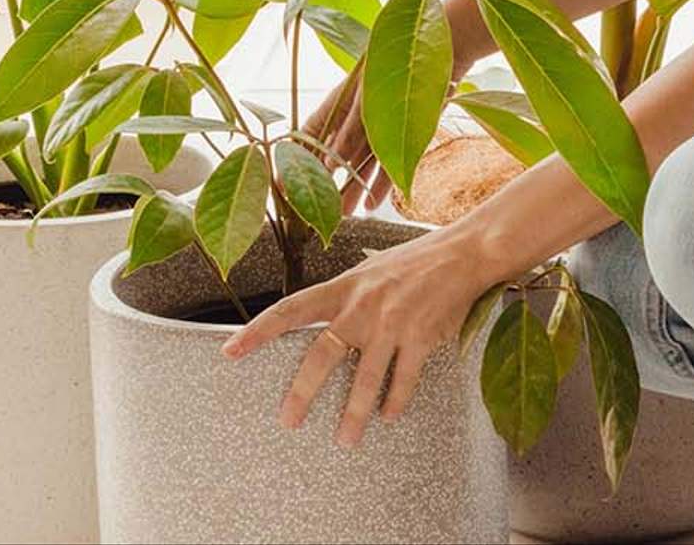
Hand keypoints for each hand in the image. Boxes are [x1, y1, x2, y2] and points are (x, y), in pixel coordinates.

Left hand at [220, 224, 497, 447]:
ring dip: (356, 414)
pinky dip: (396, 400)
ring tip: (346, 440)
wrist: (464, 253)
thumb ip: (344, 297)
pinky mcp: (421, 336)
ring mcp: (392, 323)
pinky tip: (389, 415)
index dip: (258, 331)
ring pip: (366, 378)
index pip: (290, 309)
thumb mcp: (369, 271)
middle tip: (288, 421)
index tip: (230, 352)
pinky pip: (404, 378)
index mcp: (343, 287)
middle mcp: (362, 306)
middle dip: (303, 392)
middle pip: (322, 354)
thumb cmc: (413, 263)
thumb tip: (318, 323)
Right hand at [306, 0, 481, 215]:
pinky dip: (380, 182)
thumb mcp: (367, 98)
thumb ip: (348, 131)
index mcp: (335, 103)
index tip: (282, 191)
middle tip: (317, 215)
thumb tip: (328, 164)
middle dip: (325, 186)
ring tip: (346, 215)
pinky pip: (387, 161)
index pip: (304, 139)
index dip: (292, 164)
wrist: (443, 43)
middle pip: (333, 157)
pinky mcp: (401, 130)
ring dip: (353, 189)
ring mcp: (377, 124)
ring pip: (360, 163)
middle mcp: (352, 116)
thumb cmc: (396, 61)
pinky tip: (374, 203)